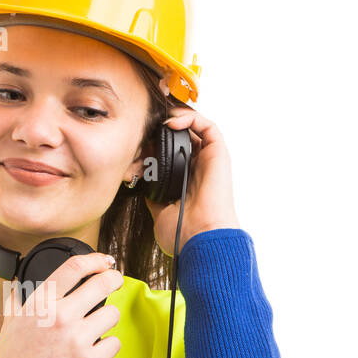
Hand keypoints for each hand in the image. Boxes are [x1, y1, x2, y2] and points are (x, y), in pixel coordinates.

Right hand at [0, 252, 124, 357]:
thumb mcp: (9, 323)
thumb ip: (18, 300)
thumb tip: (20, 284)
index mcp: (40, 303)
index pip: (74, 268)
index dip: (94, 260)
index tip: (103, 261)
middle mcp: (60, 316)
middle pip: (102, 283)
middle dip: (113, 279)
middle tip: (115, 281)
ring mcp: (77, 339)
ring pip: (112, 314)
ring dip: (107, 320)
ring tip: (95, 328)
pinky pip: (114, 343)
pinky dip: (107, 347)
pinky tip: (94, 351)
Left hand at [143, 105, 239, 257]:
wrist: (200, 239)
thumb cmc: (183, 234)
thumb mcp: (160, 213)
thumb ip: (154, 196)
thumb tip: (144, 185)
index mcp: (187, 181)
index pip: (174, 153)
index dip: (157, 143)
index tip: (138, 143)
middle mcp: (199, 168)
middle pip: (184, 138)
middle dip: (164, 129)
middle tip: (145, 129)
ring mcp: (209, 161)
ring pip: (197, 128)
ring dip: (177, 119)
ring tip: (158, 121)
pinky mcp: (219, 154)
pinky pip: (208, 126)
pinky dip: (191, 118)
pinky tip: (172, 123)